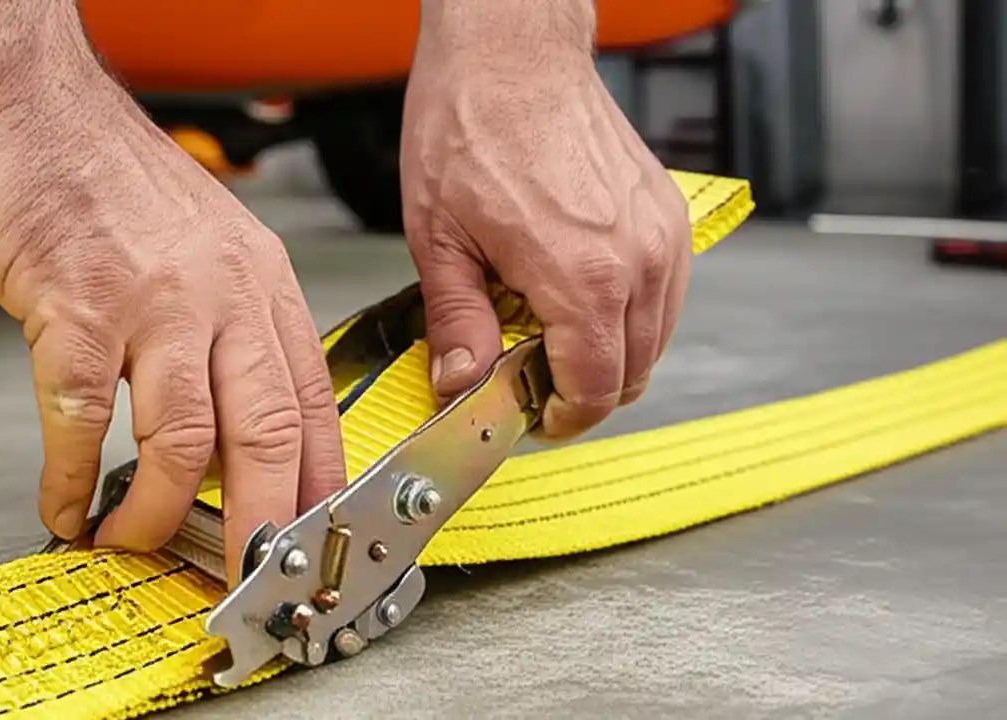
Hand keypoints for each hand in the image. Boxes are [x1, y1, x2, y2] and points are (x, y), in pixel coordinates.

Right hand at [0, 67, 343, 583]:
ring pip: (183, 441)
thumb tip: (229, 418)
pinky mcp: (74, 306)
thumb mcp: (205, 240)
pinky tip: (63, 504)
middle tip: (245, 574)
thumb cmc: (106, 172)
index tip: (308, 535)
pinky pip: (81, 418)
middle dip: (259, 522)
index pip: (313, 401)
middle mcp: (221, 292)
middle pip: (268, 433)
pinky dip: (71, 478)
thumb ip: (226, 322)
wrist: (26, 101)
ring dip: (157, 510)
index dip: (314, 481)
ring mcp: (151, 301)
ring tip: (131, 540)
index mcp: (259, 281)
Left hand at [400, 14, 691, 437]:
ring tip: (551, 336)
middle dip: (585, 392)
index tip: (535, 416)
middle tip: (534, 382)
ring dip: (610, 354)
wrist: (512, 51)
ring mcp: (661, 235)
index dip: (563, 418)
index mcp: (584, 278)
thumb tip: (460, 382)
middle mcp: (638, 260)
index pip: (597, 390)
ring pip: (656, 337)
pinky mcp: (667, 214)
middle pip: (635, 373)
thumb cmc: (472, 125)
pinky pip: (664, 293)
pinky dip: (630, 313)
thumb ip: (457, 323)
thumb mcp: (439, 238)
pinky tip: (580, 295)